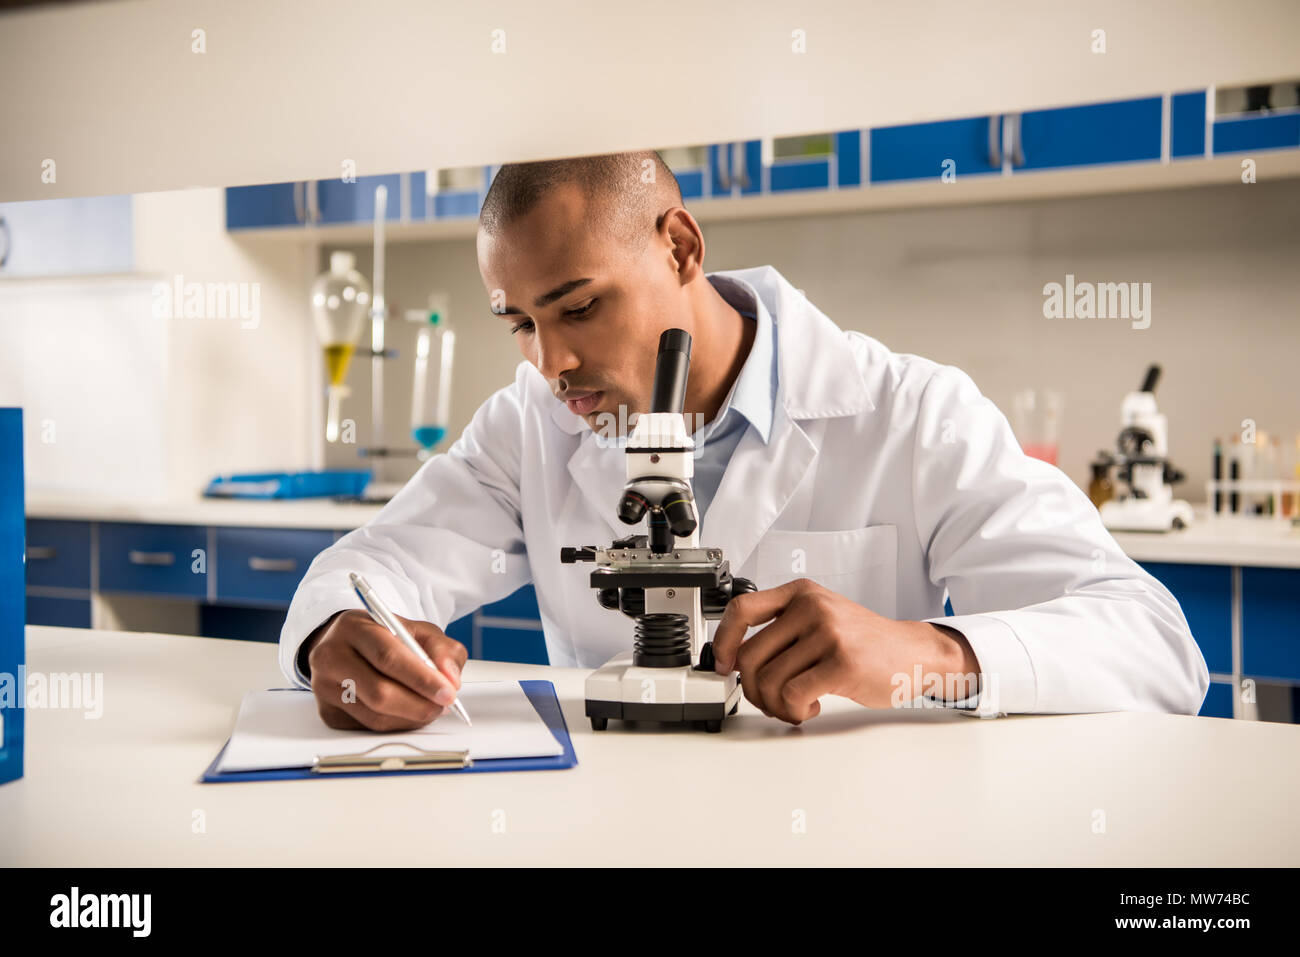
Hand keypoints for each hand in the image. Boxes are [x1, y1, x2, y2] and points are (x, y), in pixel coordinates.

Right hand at [303, 609, 467, 730]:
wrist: (345, 644)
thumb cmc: (384, 636)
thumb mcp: (416, 630)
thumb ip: (442, 649)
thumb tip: (450, 680)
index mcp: (353, 628)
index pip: (388, 656)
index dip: (421, 678)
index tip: (448, 692)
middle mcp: (332, 657)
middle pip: (379, 692)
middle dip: (419, 704)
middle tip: (444, 705)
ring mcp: (325, 687)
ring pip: (376, 716)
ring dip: (412, 717)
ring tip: (431, 707)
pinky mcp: (328, 713)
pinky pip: (369, 728)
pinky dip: (397, 724)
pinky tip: (408, 712)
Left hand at [711, 578, 979, 723]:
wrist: (914, 653)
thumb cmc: (862, 643)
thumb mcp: (820, 619)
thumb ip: (782, 630)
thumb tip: (734, 660)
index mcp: (801, 593)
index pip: (742, 609)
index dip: (724, 641)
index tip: (723, 665)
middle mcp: (812, 607)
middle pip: (750, 656)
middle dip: (753, 689)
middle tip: (769, 700)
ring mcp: (828, 632)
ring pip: (769, 680)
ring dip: (775, 705)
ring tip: (793, 706)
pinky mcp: (841, 662)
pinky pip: (792, 695)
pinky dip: (794, 711)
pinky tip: (809, 708)